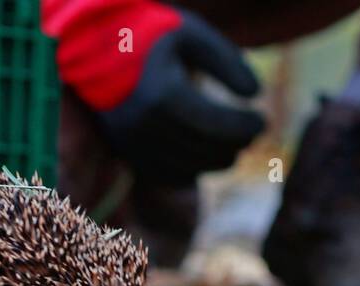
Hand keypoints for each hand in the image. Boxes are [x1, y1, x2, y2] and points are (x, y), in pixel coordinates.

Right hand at [98, 11, 264, 183]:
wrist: (97, 50)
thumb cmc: (153, 37)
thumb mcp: (194, 35)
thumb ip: (228, 61)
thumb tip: (256, 93)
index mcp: (163, 95)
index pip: (217, 126)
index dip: (246, 127)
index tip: (262, 120)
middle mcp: (146, 127)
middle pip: (206, 151)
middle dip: (236, 144)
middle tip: (251, 133)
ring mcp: (134, 145)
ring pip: (190, 169)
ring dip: (217, 160)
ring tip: (233, 146)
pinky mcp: (128, 154)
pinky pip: (168, 177)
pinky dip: (192, 172)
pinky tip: (205, 156)